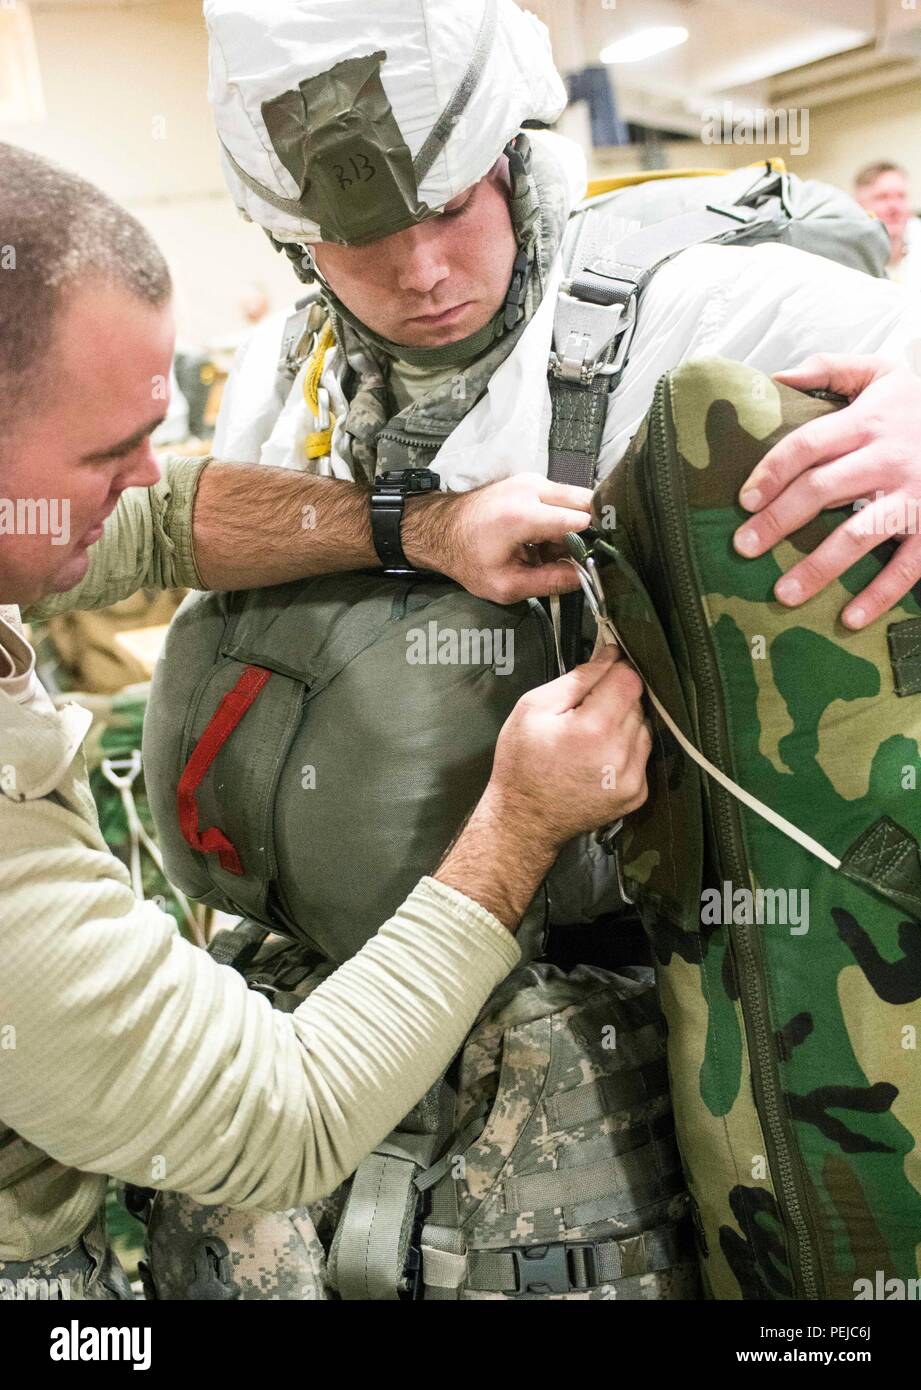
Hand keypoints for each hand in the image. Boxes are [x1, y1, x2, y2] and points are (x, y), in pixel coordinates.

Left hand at [403, 472, 591, 602]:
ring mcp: (531, 479)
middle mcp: (531, 488)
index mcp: (524, 515)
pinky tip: (544, 539)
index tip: (591, 562)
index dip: (591, 544)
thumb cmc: (467, 559)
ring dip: (573, 525)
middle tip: (573, 556)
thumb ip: (549, 582)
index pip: (581, 521)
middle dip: (588, 531)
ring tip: (552, 550)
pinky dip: (561, 517)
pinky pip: (561, 496)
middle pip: (585, 503)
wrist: (439, 530)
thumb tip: (584, 578)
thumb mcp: (507, 585)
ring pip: (576, 499)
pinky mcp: (530, 480)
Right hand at [488, 645, 649, 843]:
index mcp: (595, 729)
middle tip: (585, 710)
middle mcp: (622, 754)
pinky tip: (599, 756)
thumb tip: (610, 655)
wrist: (524, 820)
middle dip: (615, 698)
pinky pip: (642, 754)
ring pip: (644, 727)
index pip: (630, 679)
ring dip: (623, 723)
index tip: (602, 670)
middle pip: (638, 702)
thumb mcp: (534, 708)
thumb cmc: (521, 761)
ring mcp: (634, 778)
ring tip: (591, 735)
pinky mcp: (638, 794)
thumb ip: (577, 679)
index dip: (615, 669)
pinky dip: (626, 748)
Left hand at [732, 354, 920, 628]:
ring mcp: (915, 495)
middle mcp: (888, 458)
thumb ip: (830, 368)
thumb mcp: (883, 371)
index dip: (771, 472)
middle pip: (822, 489)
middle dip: (778, 521)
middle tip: (743, 547)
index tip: (744, 500)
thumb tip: (775, 378)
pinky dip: (880, 594)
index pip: (808, 444)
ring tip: (783, 593)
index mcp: (868, 422)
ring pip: (860, 533)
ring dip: (820, 566)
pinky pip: (908, 565)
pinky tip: (850, 618)